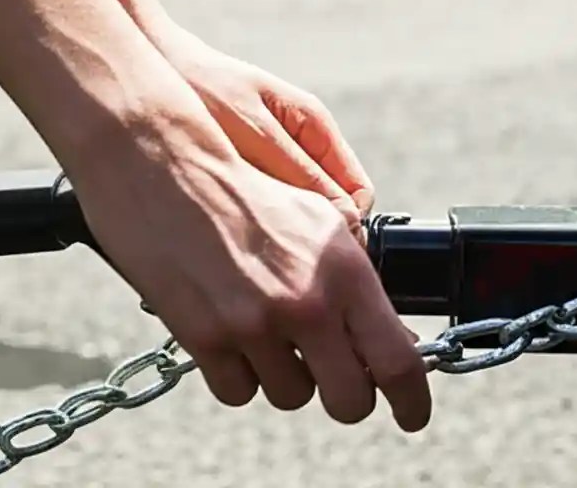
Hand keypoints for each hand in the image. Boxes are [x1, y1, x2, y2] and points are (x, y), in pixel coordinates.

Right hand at [67, 102, 430, 430]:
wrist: (163, 164)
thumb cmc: (244, 187)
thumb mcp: (316, 221)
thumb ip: (354, 279)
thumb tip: (387, 332)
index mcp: (344, 270)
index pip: (398, 361)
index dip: (412, 400)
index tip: (413, 413)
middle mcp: (306, 303)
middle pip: (350, 400)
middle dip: (349, 398)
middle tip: (339, 382)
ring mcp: (253, 325)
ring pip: (292, 396)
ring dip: (288, 375)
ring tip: (272, 331)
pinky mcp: (204, 339)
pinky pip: (239, 392)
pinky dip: (240, 374)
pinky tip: (234, 334)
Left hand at [148, 22, 373, 240]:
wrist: (152, 64)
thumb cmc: (201, 90)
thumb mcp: (254, 133)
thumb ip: (299, 173)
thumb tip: (344, 218)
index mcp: (316, 126)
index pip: (358, 194)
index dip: (346, 227)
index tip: (312, 250)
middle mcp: (304, 142)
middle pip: (332, 206)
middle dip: (310, 230)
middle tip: (272, 248)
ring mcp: (278, 155)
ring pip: (300, 209)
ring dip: (280, 224)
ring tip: (244, 229)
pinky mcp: (250, 167)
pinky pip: (269, 204)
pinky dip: (256, 216)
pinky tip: (228, 218)